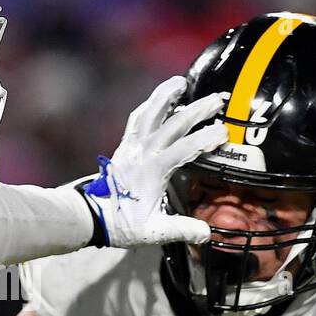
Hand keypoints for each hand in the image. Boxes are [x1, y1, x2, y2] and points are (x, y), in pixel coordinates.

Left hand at [82, 75, 227, 247]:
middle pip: (173, 124)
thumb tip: (206, 233)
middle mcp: (143, 152)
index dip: (206, 139)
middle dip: (197, 110)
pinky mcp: (124, 146)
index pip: (186, 147)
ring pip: (150, 113)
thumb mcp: (154, 231)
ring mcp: (132, 146)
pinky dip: (148, 107)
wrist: (91, 216)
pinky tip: (157, 101)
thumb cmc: (122, 224)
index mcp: (154, 170)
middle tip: (217, 100)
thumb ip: (181, 229)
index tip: (224, 134)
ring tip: (181, 81)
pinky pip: (136, 120)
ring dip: (165, 95)